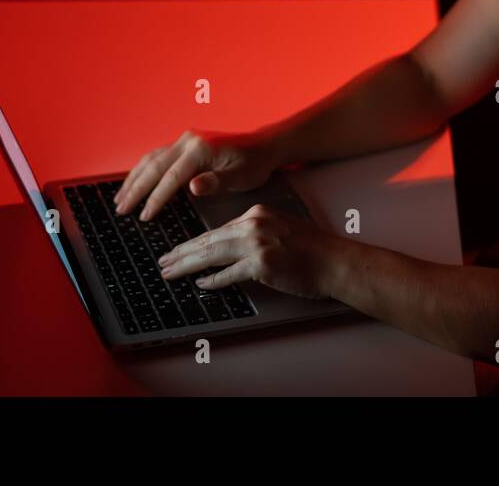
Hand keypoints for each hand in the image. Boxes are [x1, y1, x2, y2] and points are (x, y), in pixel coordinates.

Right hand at [114, 128, 281, 219]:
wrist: (263, 146)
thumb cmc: (253, 164)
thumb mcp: (241, 177)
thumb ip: (216, 182)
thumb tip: (193, 186)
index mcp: (200, 149)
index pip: (171, 177)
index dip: (156, 198)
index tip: (144, 216)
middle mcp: (188, 141)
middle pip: (154, 166)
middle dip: (135, 189)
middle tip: (121, 210)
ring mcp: (185, 140)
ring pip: (151, 159)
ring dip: (134, 179)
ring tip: (120, 199)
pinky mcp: (185, 143)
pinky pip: (157, 156)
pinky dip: (143, 170)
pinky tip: (135, 182)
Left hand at [156, 203, 339, 300]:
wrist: (335, 261)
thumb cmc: (313, 250)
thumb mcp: (280, 228)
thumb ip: (254, 234)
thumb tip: (227, 248)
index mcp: (257, 214)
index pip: (218, 230)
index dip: (195, 242)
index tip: (178, 250)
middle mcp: (254, 224)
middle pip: (209, 240)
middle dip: (182, 252)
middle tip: (163, 261)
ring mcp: (258, 243)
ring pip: (212, 254)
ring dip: (187, 265)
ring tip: (171, 272)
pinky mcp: (262, 263)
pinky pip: (230, 273)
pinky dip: (213, 280)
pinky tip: (200, 284)